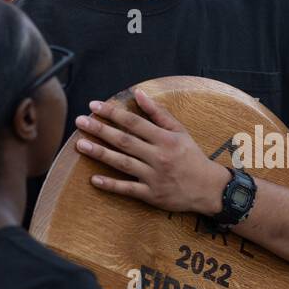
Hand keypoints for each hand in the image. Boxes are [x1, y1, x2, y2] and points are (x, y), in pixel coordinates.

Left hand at [73, 89, 228, 215]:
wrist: (208, 188)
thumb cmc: (192, 157)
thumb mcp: (180, 132)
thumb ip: (158, 113)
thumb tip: (138, 94)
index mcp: (165, 139)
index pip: (134, 122)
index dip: (113, 113)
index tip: (94, 106)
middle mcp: (158, 157)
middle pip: (124, 141)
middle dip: (100, 130)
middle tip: (80, 121)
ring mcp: (154, 177)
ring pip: (123, 163)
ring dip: (100, 153)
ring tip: (80, 144)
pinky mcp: (151, 194)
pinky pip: (128, 189)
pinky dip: (111, 185)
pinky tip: (94, 179)